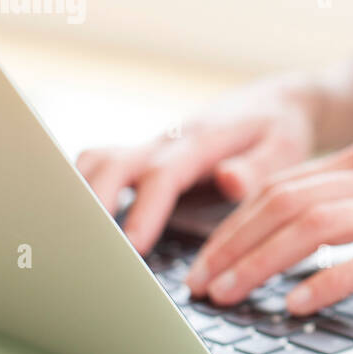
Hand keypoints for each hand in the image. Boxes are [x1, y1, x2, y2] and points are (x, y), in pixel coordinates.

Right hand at [75, 81, 317, 253]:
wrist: (274, 104)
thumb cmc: (280, 131)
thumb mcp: (284, 147)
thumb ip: (258, 168)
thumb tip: (230, 181)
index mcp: (202, 141)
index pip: (163, 174)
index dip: (144, 209)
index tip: (132, 246)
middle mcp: (167, 141)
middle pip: (113, 163)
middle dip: (93, 203)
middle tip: (83, 249)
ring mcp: (151, 148)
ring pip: (97, 161)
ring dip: (77, 193)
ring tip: (68, 240)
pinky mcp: (145, 158)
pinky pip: (102, 168)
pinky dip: (81, 190)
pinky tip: (74, 225)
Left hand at [184, 135, 352, 313]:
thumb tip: (304, 231)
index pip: (284, 186)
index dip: (234, 224)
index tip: (207, 260)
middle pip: (287, 202)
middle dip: (233, 246)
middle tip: (202, 285)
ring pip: (318, 225)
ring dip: (264, 263)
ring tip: (234, 296)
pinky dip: (329, 280)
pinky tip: (302, 302)